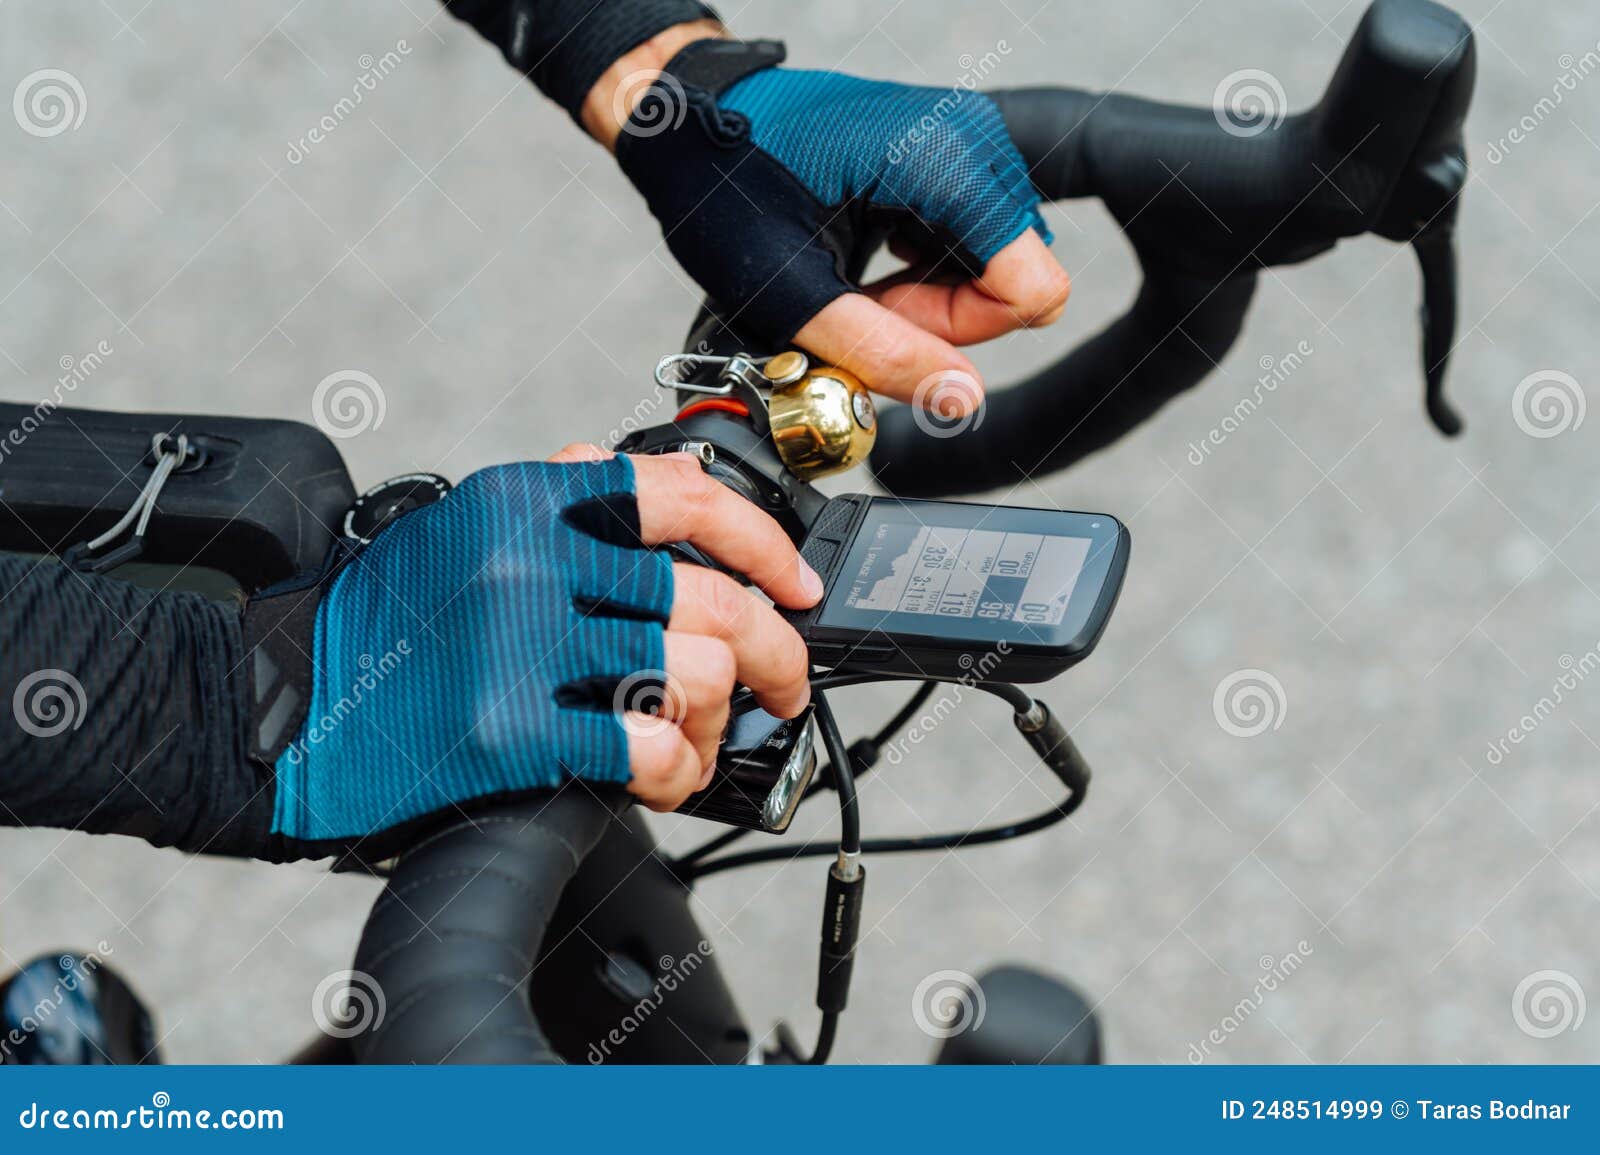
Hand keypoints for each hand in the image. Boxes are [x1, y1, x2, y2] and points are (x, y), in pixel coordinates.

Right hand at [250, 448, 818, 853]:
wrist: (283, 704)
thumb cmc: (381, 623)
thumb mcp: (463, 525)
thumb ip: (559, 507)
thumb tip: (656, 485)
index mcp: (525, 500)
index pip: (682, 495)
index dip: (763, 540)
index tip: (794, 583)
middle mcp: (529, 562)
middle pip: (708, 597)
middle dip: (776, 652)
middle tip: (784, 684)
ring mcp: (519, 646)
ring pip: (691, 673)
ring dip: (719, 722)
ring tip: (703, 743)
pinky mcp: (507, 731)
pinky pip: (643, 749)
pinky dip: (676, 772)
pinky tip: (664, 779)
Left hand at [591, 32, 1069, 413]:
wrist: (689, 121)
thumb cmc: (726, 187)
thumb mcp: (791, 292)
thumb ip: (881, 352)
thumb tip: (962, 399)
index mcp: (946, 161)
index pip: (1034, 289)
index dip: (958, 329)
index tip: (881, 313)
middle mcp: (973, 138)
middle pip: (1020, 280)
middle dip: (943, 314)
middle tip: (858, 301)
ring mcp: (968, 139)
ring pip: (1001, 265)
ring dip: (932, 294)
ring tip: (856, 277)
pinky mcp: (954, 150)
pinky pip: (978, 240)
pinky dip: (928, 265)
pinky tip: (871, 254)